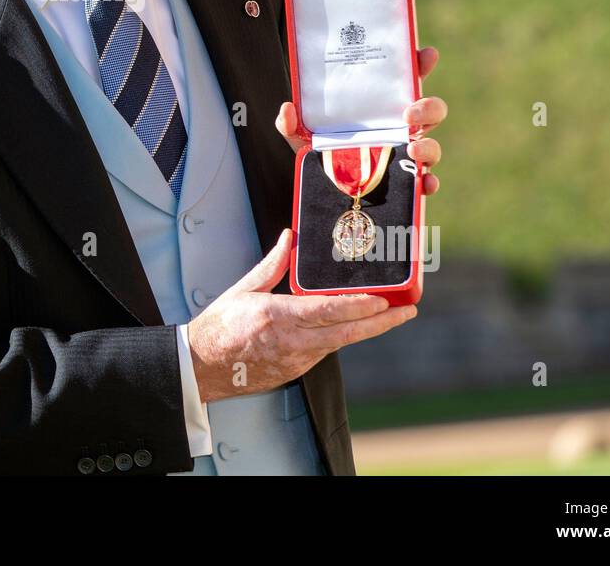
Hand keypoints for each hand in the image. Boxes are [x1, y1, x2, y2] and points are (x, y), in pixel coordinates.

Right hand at [187, 229, 417, 402]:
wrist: (203, 366)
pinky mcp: (295, 371)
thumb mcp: (244, 289)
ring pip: (340, 343)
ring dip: (364, 330)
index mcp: (277, 316)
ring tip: (387, 315)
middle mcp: (292, 341)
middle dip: (381, 323)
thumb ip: (272, 264)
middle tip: (407, 312)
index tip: (384, 300)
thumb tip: (289, 238)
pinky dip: (340, 337)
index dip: (361, 306)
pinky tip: (352, 327)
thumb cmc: (220, 327)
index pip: (329, 311)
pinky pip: (325, 351)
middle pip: (347, 333)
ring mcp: (296, 359)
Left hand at [274, 45, 445, 195]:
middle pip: (429, 111)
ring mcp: (405, 155)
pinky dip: (429, 181)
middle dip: (429, 107)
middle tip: (410, 112)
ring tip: (412, 148)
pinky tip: (424, 181)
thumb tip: (288, 108)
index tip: (425, 55)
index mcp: (380, 106)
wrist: (321, 190)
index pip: (405, 80)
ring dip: (429, 145)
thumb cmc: (320, 152)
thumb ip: (290, 122)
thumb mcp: (301, 133)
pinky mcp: (406, 182)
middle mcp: (398, 128)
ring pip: (431, 146)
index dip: (419, 64)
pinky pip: (426, 181)